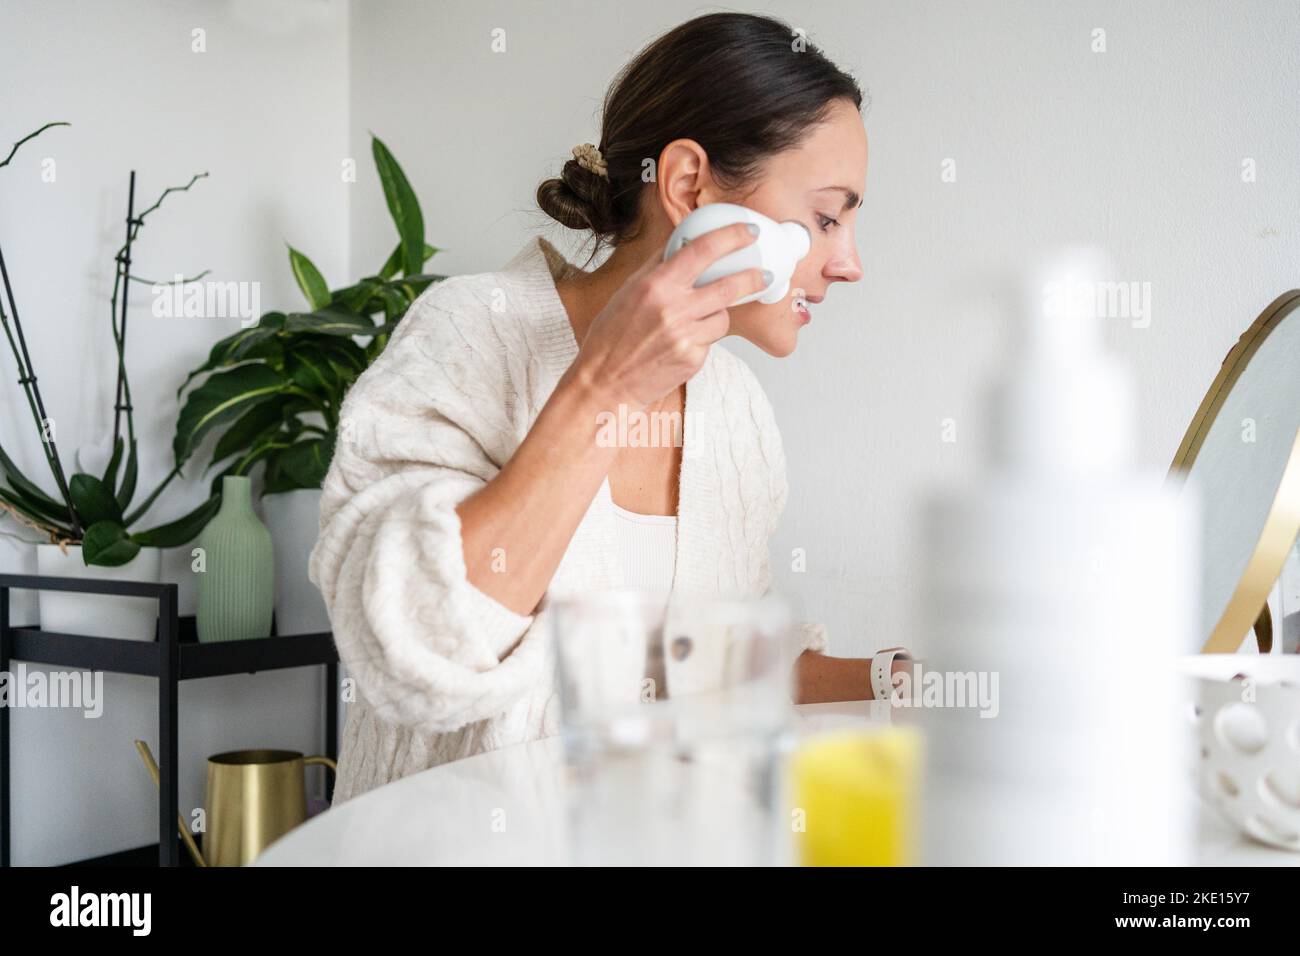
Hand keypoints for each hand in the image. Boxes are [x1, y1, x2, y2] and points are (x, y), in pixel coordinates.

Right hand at [569, 222, 768, 408]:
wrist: (605, 381)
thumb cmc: (612, 336)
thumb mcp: (628, 290)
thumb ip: (658, 265)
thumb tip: (682, 241)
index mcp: (656, 285)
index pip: (702, 250)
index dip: (732, 237)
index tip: (748, 232)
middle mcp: (673, 309)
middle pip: (730, 286)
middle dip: (752, 277)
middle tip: (763, 273)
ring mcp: (685, 337)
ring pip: (723, 317)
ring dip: (716, 315)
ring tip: (694, 322)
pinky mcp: (692, 360)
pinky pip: (711, 341)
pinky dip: (702, 338)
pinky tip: (680, 344)